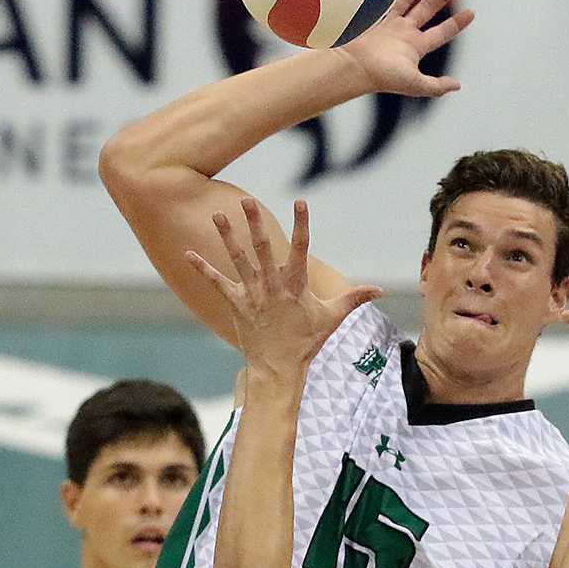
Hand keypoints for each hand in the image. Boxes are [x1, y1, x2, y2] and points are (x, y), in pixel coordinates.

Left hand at [185, 198, 382, 384]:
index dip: (301, 223)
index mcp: (295, 284)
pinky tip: (187, 253)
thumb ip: (355, 298)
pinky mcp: (236, 303)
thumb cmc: (307, 341)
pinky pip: (216, 282)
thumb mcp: (333, 317)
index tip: (300, 202)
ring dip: (226, 236)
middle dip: (254, 222)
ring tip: (217, 214)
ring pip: (237, 258)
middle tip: (247, 200)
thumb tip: (381, 290)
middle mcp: (271, 284)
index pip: (300, 247)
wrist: (279, 367)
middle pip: (261, 247)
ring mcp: (252, 293)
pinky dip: (202, 268)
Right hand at [337, 0, 473, 97]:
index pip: (442, 32)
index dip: (457, 23)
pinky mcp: (373, 14)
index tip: (472, 12)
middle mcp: (403, 34)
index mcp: (415, 48)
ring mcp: (388, 23)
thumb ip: (435, 86)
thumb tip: (457, 85)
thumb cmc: (382, 76)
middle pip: (427, 11)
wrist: (351, 66)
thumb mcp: (414, 83)